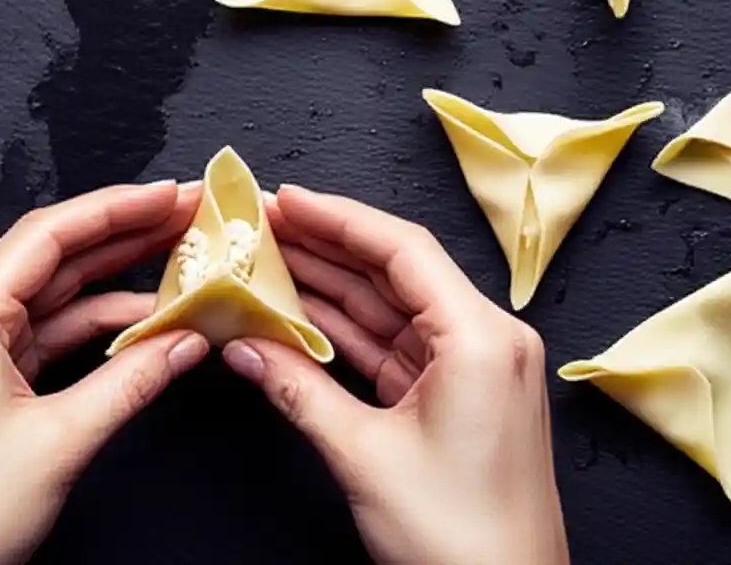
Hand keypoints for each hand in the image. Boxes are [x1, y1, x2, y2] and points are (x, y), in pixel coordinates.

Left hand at [0, 181, 208, 564]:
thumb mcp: (60, 443)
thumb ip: (130, 381)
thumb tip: (183, 343)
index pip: (50, 235)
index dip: (118, 208)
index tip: (169, 194)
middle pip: (50, 256)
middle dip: (122, 236)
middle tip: (183, 217)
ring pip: (46, 296)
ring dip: (110, 284)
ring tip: (174, 266)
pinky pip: (35, 335)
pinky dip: (85, 329)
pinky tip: (135, 322)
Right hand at [224, 184, 567, 564]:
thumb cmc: (460, 538)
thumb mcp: (365, 456)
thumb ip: (298, 391)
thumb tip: (245, 347)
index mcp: (481, 339)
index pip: (402, 251)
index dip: (338, 218)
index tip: (287, 199)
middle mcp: (485, 342)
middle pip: (394, 272)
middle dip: (327, 247)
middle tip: (264, 224)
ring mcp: (472, 370)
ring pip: (390, 309)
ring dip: (331, 289)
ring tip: (270, 262)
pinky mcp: (455, 398)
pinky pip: (393, 348)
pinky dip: (346, 334)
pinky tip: (298, 317)